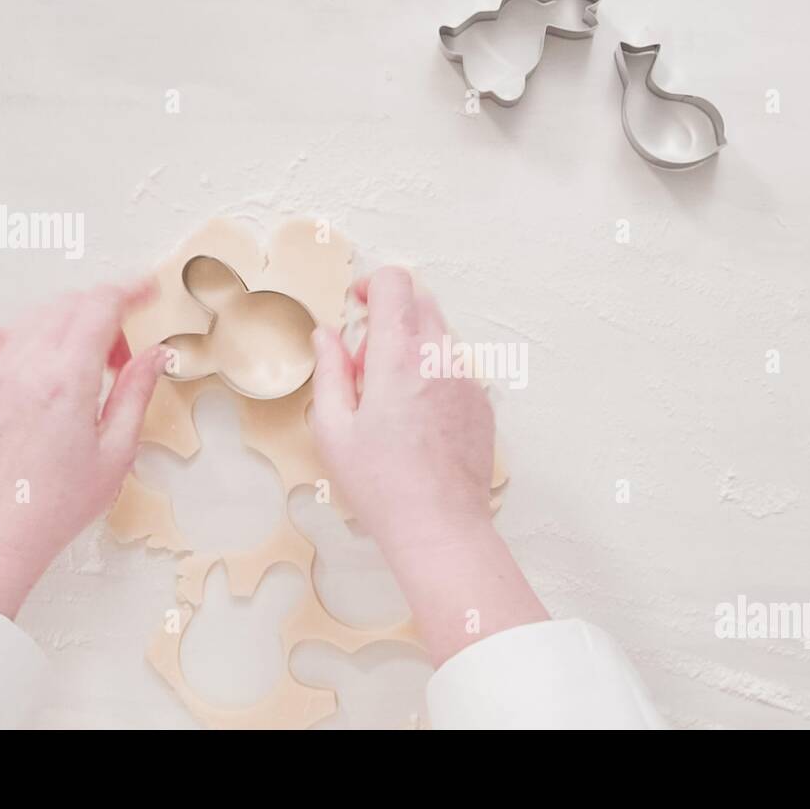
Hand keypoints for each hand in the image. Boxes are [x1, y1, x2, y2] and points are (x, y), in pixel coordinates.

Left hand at [0, 281, 166, 617]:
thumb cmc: (56, 504)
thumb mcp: (117, 451)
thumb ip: (136, 392)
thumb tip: (157, 355)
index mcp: (68, 380)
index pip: (100, 306)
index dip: (130, 291)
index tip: (148, 291)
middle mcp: (26, 365)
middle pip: (71, 305)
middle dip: (106, 315)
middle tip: (124, 358)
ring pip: (38, 315)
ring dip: (71, 324)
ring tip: (88, 368)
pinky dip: (26, 332)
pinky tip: (41, 360)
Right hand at [310, 267, 546, 663]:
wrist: (440, 526)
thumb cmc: (383, 484)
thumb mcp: (333, 427)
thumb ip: (330, 370)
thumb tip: (327, 336)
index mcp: (401, 356)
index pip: (396, 283)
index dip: (372, 285)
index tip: (358, 306)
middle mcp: (441, 358)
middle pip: (420, 302)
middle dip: (389, 318)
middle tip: (366, 366)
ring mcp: (467, 380)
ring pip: (438, 337)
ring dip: (410, 349)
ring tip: (390, 403)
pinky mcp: (482, 403)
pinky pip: (454, 369)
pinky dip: (432, 377)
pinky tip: (416, 424)